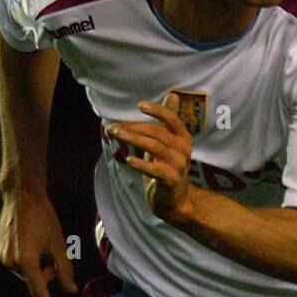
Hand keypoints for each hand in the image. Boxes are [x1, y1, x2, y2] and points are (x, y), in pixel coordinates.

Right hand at [0, 188, 77, 296]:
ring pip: (26, 272)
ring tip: (40, 243)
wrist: (20, 196)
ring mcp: (2, 256)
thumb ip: (64, 269)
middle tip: (53, 254)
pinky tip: (29, 241)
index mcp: (27, 260)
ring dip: (36, 265)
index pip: (39, 290)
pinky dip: (27, 259)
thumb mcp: (58, 243)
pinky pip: (17, 263)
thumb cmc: (43, 217)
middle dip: (46, 272)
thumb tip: (70, 289)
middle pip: (34, 279)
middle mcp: (11, 262)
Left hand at [107, 92, 193, 221]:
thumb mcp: (167, 144)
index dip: (157, 110)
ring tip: (116, 135)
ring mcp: (178, 165)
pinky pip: (155, 170)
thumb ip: (167, 122)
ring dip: (133, 139)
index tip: (140, 105)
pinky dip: (141, 164)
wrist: (175, 200)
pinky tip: (128, 160)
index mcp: (182, 137)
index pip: (172, 119)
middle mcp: (183, 149)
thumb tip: (173, 95)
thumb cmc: (167, 168)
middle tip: (113, 127)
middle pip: (157, 132)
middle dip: (133, 127)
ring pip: (154, 147)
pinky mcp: (171, 180)